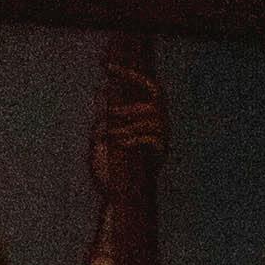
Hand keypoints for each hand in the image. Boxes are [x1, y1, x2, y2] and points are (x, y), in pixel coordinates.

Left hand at [91, 64, 167, 194]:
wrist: (115, 198)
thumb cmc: (108, 170)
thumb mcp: (101, 138)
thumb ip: (103, 117)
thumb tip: (101, 92)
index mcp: (146, 115)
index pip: (146, 85)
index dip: (129, 74)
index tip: (107, 67)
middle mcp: (159, 122)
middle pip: (154, 99)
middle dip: (130, 105)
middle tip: (108, 114)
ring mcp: (163, 138)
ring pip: (152, 119)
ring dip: (128, 124)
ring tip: (109, 134)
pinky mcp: (161, 154)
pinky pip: (152, 139)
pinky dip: (134, 138)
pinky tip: (119, 143)